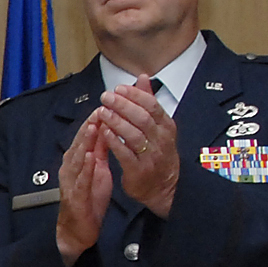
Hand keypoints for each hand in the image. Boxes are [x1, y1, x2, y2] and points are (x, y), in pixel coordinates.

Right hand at [54, 114, 113, 264]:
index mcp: (77, 162)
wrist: (78, 229)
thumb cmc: (89, 199)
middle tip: (99, 110)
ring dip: (84, 142)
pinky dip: (85, 168)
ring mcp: (71, 182)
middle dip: (89, 126)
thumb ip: (100, 152)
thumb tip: (107, 132)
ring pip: (77, 158)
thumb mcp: (97, 171)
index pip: (85, 138)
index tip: (104, 106)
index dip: (94, 122)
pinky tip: (90, 158)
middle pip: (79, 144)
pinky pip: (81, 180)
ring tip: (93, 127)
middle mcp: (71, 169)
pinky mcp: (76, 196)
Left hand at [98, 83, 178, 216]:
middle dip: (123, 105)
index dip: (135, 95)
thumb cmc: (158, 154)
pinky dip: (114, 142)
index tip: (119, 88)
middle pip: (142, 118)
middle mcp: (161, 140)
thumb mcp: (158, 127)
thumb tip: (142, 78)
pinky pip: (125, 154)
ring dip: (116, 122)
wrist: (163, 188)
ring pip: (134, 135)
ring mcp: (150, 156)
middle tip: (106, 97)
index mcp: (166, 127)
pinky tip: (103, 132)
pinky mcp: (138, 170)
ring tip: (102, 112)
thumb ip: (148, 102)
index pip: (152, 106)